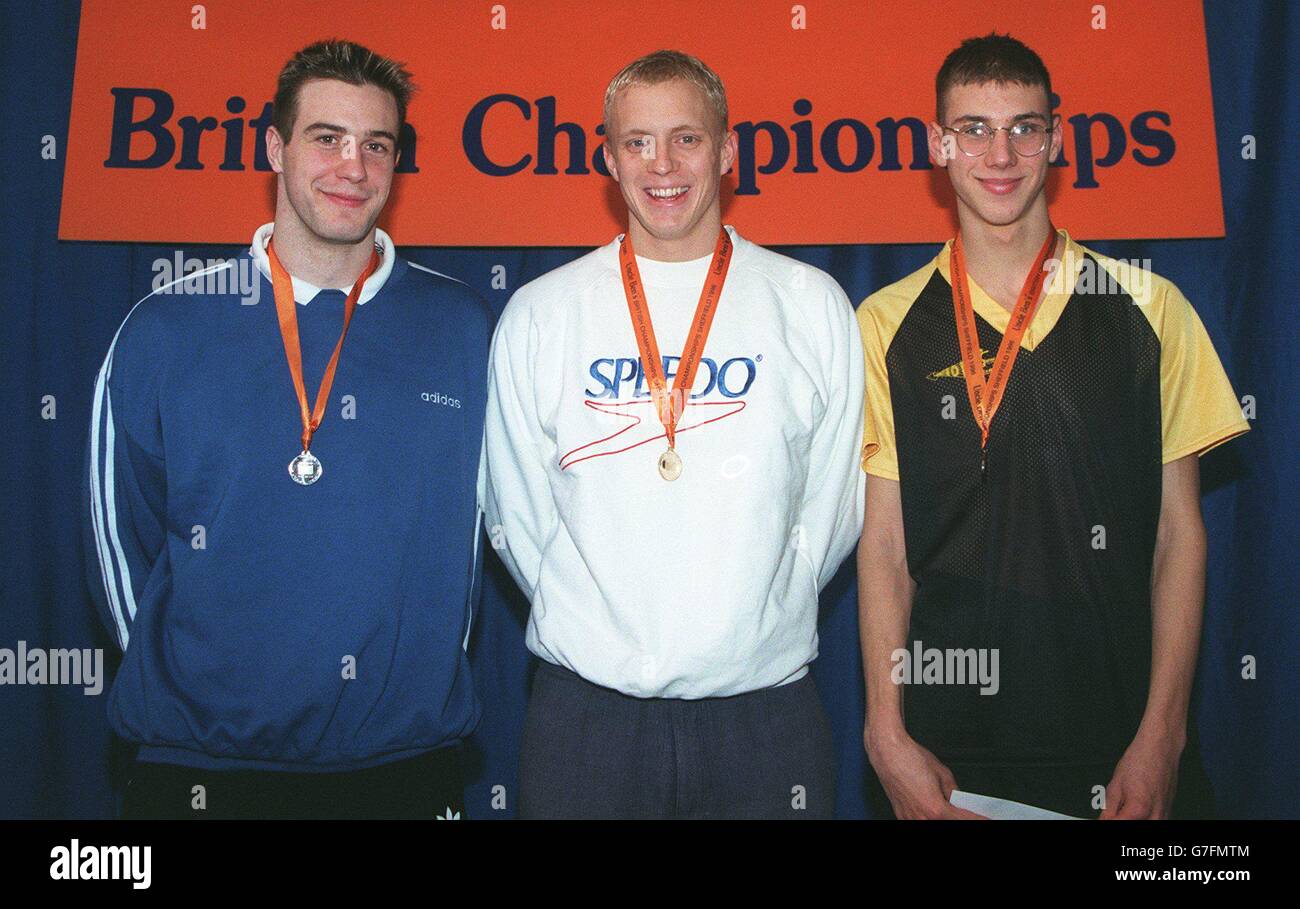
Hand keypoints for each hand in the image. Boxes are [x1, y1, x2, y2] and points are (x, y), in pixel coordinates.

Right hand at [865, 725, 985, 819]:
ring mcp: (909, 819)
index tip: (988, 819)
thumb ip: (953, 791)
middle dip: (960, 817)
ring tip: (945, 806)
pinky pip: (919, 820)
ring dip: (943, 817)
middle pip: (948, 823)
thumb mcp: (942, 773)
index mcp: (936, 809)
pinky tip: (930, 810)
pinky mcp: (901, 815)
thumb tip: (956, 800)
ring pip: (933, 824)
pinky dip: (928, 817)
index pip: (964, 820)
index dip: (978, 819)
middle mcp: (922, 818)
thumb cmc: (910, 758)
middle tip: (968, 810)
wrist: (886, 752)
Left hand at [1098, 730, 1182, 819]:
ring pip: (1145, 826)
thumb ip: (1108, 808)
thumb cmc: (1140, 761)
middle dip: (1121, 820)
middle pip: (1134, 826)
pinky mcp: (1169, 812)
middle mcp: (1155, 815)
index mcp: (1139, 809)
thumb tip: (1102, 821)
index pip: (1118, 825)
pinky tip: (1136, 810)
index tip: (1103, 818)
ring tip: (1124, 809)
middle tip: (1113, 813)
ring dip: (1132, 819)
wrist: (1161, 748)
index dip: (1107, 822)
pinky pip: (1154, 822)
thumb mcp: (1115, 784)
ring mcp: (1165, 815)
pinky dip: (1143, 818)